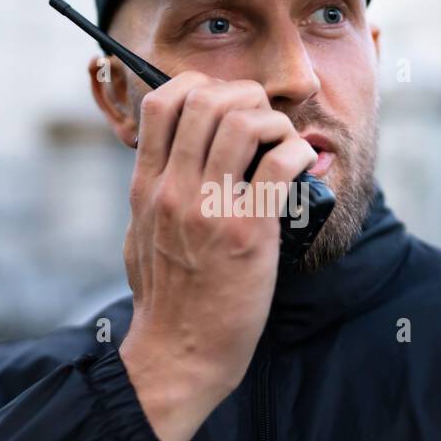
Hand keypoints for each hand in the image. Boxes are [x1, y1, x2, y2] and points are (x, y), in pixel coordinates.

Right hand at [117, 70, 316, 440]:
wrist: (179, 354)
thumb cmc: (166, 301)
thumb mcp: (140, 237)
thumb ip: (153, 196)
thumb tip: (167, 165)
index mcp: (146, 188)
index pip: (162, 103)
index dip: (198, 86)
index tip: (222, 103)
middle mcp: (174, 190)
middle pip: (206, 99)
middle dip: (244, 96)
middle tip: (263, 121)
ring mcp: (209, 209)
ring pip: (244, 121)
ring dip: (273, 121)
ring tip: (282, 143)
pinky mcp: (248, 233)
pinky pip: (280, 164)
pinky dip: (297, 153)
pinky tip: (299, 166)